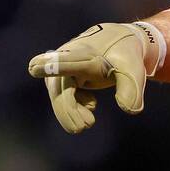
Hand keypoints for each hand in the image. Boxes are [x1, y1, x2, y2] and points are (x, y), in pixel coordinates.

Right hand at [27, 22, 159, 132]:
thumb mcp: (133, 68)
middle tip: (83, 127)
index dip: (54, 66)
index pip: (68, 61)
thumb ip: (132, 88)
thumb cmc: (123, 55)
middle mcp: (66, 60)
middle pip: (60, 90)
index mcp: (84, 53)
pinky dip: (75, 110)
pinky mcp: (59, 79)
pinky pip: (62, 101)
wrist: (115, 42)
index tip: (35, 67)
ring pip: (59, 98)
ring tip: (90, 122)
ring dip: (72, 114)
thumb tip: (130, 110)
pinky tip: (91, 104)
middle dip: (69, 110)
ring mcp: (59, 70)